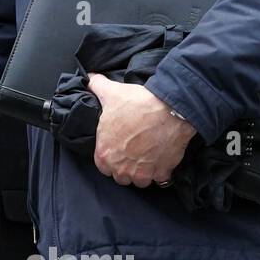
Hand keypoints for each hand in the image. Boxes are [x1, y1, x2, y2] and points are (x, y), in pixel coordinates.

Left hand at [86, 73, 194, 187]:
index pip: (103, 166)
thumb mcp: (111, 92)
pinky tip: (162, 160)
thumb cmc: (138, 103)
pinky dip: (161, 172)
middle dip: (126, 168)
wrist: (170, 108)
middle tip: (133, 154)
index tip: (118, 150)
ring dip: (143, 173)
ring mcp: (143, 173)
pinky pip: (160, 179)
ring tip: (147, 159)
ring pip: (140, 181)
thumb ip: (96, 86)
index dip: (110, 158)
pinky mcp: (162, 172)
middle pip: (121, 176)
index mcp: (105, 153)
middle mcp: (122, 168)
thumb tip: (89, 79)